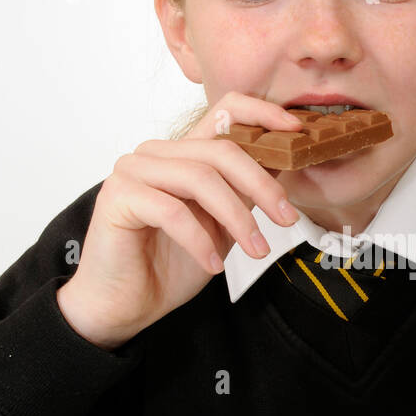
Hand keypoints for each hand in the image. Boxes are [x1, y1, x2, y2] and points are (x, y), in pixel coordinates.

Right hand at [56, 91, 302, 347]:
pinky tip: (212, 265)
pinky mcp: (118, 196)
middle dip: (262, 186)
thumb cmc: (169, 265)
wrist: (125, 305)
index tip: (297, 131)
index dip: (262, 114)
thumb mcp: (223, 226)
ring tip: (257, 251)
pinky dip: (200, 240)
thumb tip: (286, 164)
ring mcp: (133, 170)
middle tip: (287, 220)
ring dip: (237, 218)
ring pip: (200, 178)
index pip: (225, 111)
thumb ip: (245, 194)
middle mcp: (156, 153)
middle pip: (221, 151)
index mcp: (182, 152)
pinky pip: (171, 210)